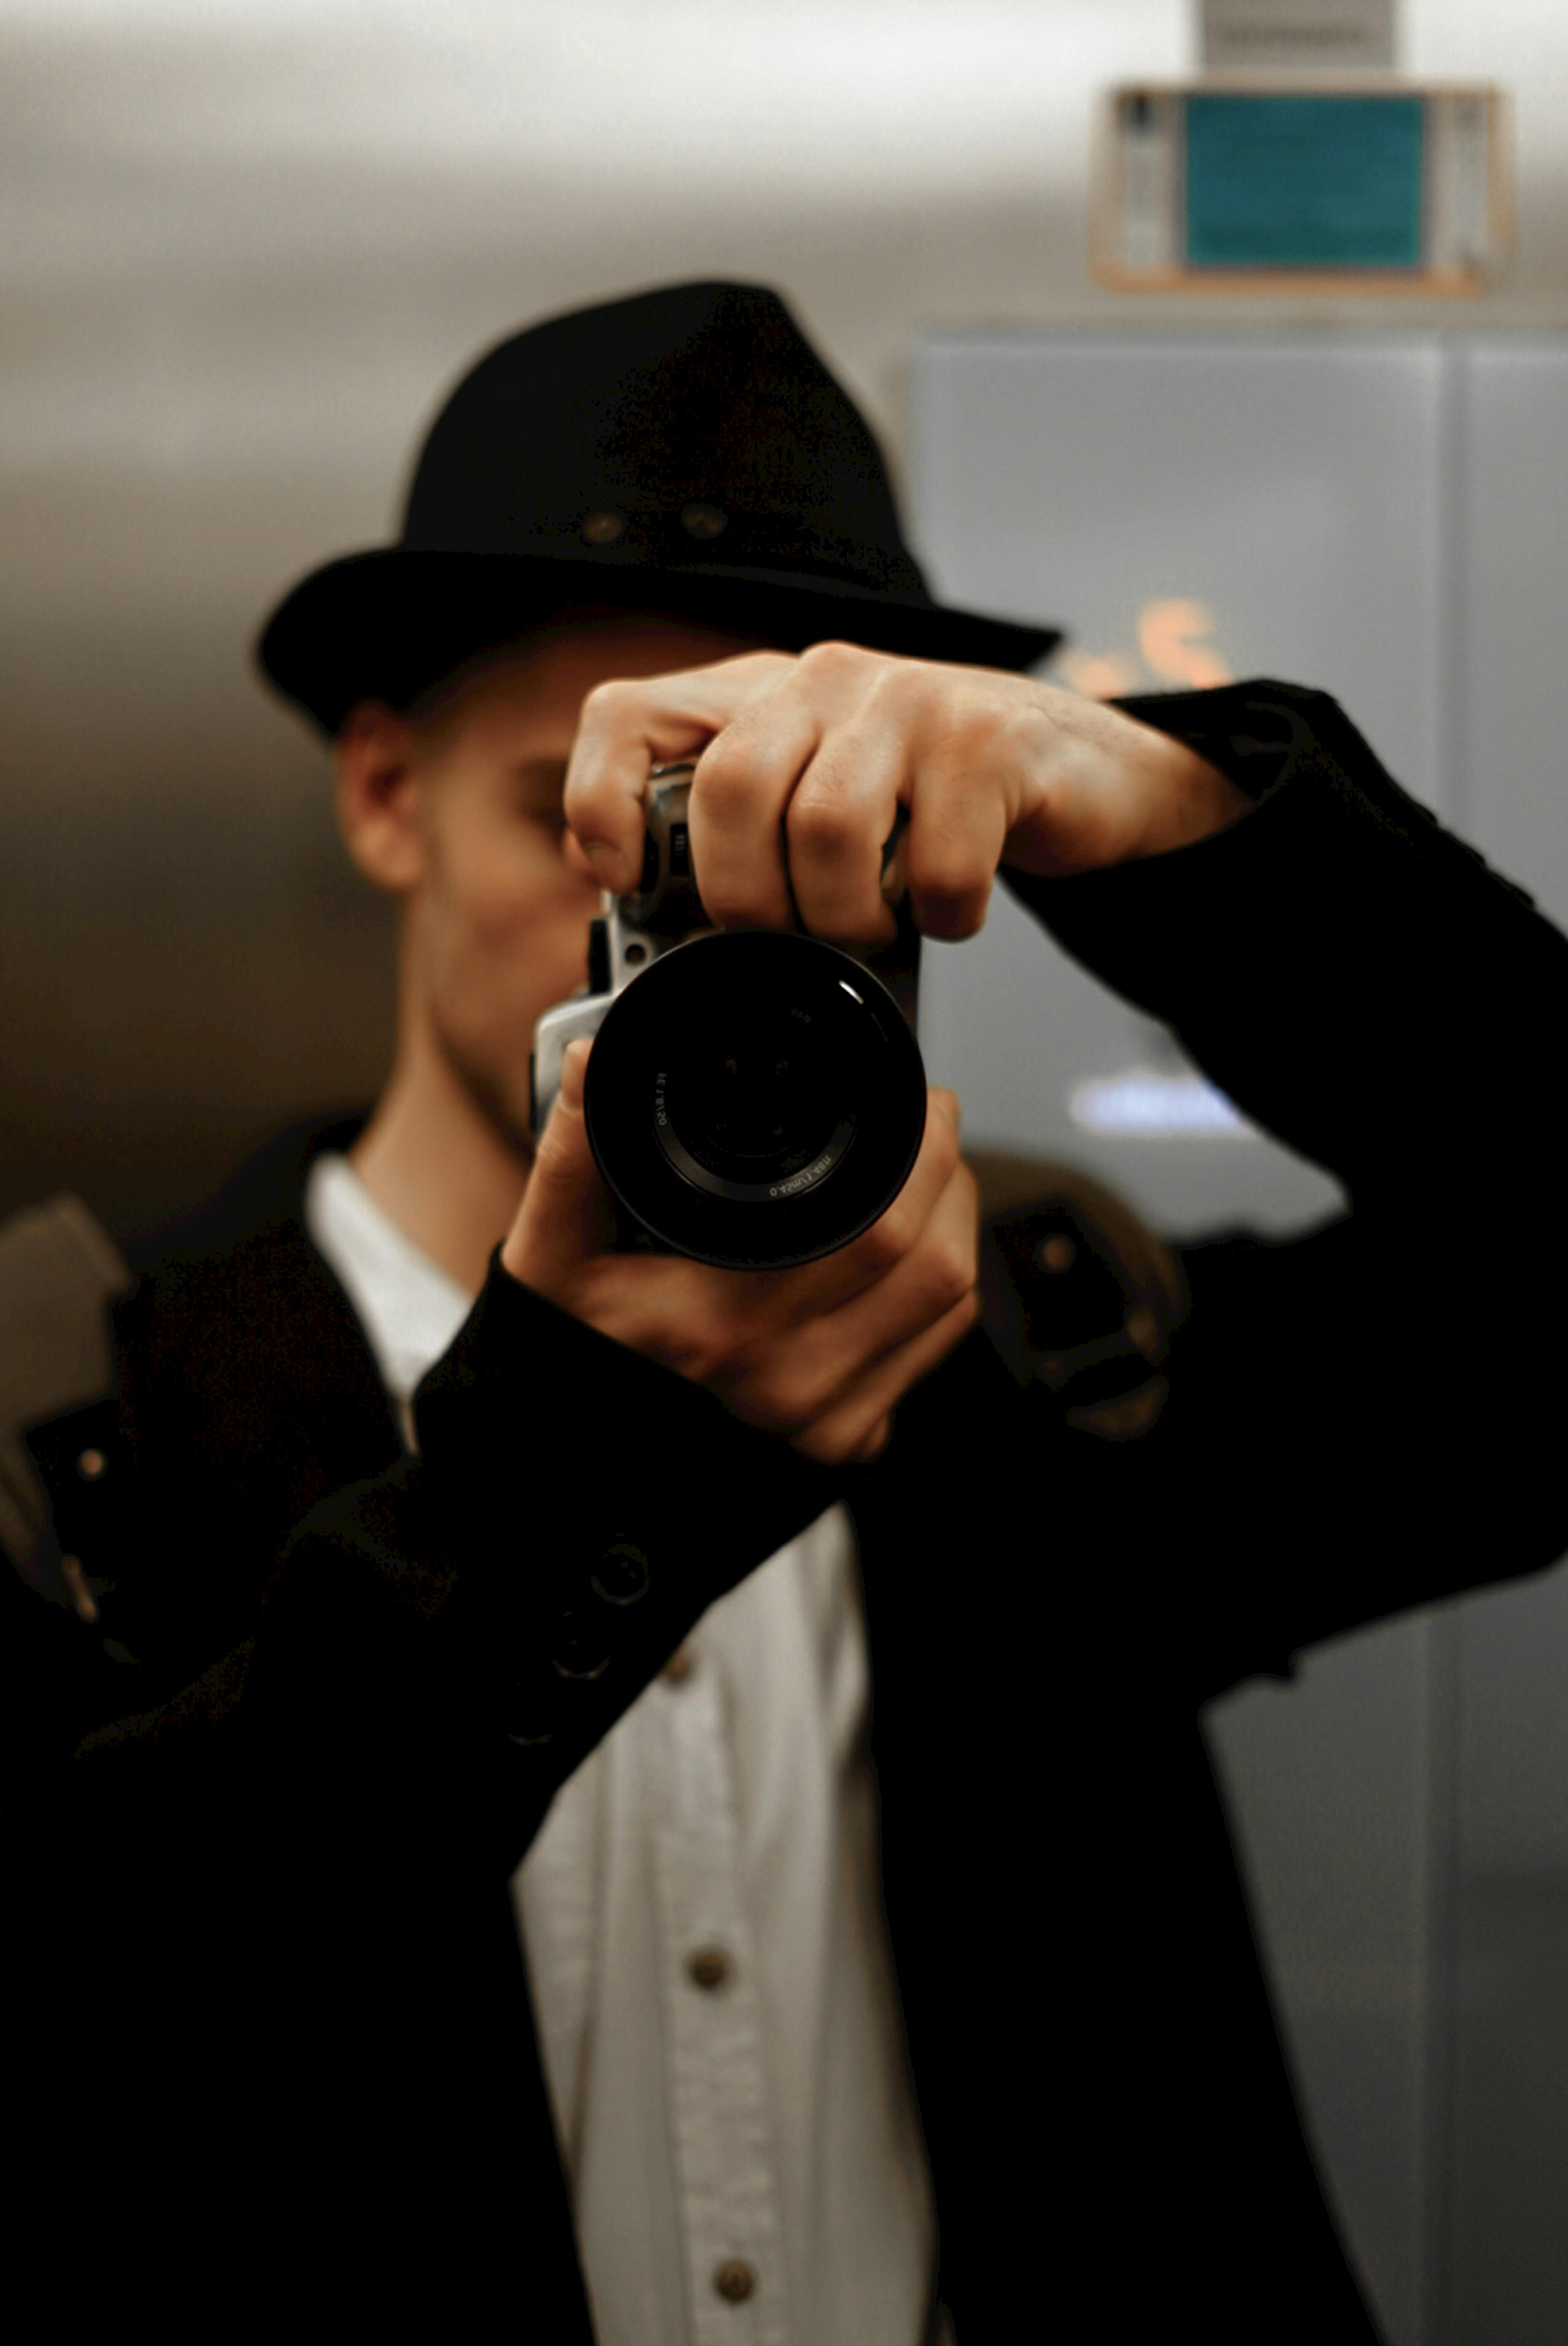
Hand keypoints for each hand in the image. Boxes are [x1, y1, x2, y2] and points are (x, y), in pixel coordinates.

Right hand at [500, 1037, 980, 1465]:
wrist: (578, 1458)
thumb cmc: (572, 1352)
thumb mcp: (549, 1256)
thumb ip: (572, 1156)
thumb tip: (597, 1063)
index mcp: (729, 1327)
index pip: (882, 1232)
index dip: (921, 1155)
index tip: (915, 1104)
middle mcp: (790, 1384)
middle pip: (935, 1265)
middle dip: (950, 1176)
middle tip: (932, 1124)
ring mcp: (826, 1422)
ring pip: (948, 1307)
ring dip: (955, 1229)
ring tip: (931, 1174)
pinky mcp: (848, 1442)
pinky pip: (933, 1351)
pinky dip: (938, 1292)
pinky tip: (914, 1248)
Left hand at [562, 642, 1250, 944]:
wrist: (1083, 772)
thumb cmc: (931, 798)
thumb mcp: (814, 796)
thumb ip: (724, 828)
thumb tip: (614, 882)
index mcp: (761, 695)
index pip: (629, 716)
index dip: (604, 802)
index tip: (624, 877)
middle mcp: (822, 680)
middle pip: (728, 792)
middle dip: (748, 897)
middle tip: (788, 935)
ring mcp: (907, 702)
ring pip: (827, 832)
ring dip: (847, 915)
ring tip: (876, 925)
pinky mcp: (986, 743)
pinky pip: (933, 866)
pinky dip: (940, 915)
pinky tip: (951, 906)